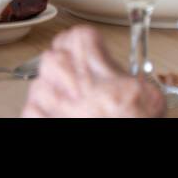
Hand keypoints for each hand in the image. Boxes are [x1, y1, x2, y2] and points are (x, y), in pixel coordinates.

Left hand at [21, 26, 165, 117]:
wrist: (116, 141)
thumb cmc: (129, 121)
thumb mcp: (146, 92)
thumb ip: (128, 76)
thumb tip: (129, 81)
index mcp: (84, 49)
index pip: (76, 36)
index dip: (87, 52)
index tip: (92, 61)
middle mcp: (58, 66)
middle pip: (55, 57)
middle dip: (69, 73)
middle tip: (86, 89)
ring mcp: (41, 93)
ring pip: (41, 84)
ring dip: (56, 96)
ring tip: (77, 111)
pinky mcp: (32, 116)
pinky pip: (33, 109)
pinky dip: (48, 117)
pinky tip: (67, 122)